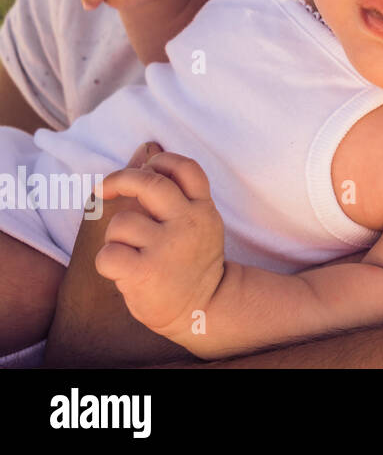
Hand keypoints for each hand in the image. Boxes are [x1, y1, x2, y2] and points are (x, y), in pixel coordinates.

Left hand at [95, 151, 226, 343]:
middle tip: (105, 188)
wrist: (204, 307)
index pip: (185, 169)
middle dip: (121, 179)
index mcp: (202, 209)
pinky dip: (108, 262)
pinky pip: (108, 254)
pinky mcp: (146, 271)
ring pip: (121, 223)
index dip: (160, 160)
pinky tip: (122, 271)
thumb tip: (147, 147)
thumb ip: (175, 190)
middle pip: (150, 183)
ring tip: (129, 252)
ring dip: (115, 237)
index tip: (143, 165)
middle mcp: (188, 223)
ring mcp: (168, 247)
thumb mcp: (196, 222)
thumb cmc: (191, 261)